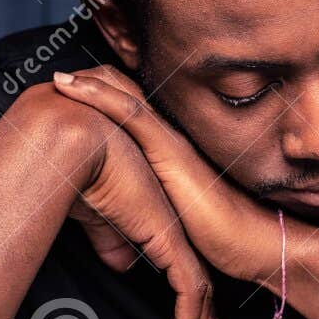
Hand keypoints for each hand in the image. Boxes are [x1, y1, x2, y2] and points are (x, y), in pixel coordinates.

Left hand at [51, 65, 278, 283]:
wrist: (260, 241)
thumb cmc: (228, 237)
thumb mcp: (179, 224)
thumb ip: (155, 220)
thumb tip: (125, 237)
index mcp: (173, 154)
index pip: (136, 118)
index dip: (107, 101)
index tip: (76, 95)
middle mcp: (172, 141)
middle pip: (128, 100)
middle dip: (96, 85)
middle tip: (61, 77)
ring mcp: (171, 143)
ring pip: (125, 101)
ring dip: (90, 86)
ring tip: (58, 78)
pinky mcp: (170, 153)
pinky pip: (129, 114)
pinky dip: (98, 97)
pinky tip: (72, 88)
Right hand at [65, 102, 218, 318]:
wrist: (79, 138)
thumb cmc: (76, 165)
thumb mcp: (94, 212)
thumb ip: (111, 238)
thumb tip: (120, 264)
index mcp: (156, 217)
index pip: (181, 265)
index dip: (186, 302)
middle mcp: (171, 225)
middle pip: (196, 285)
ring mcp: (175, 232)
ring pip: (198, 296)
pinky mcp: (170, 239)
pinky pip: (189, 294)